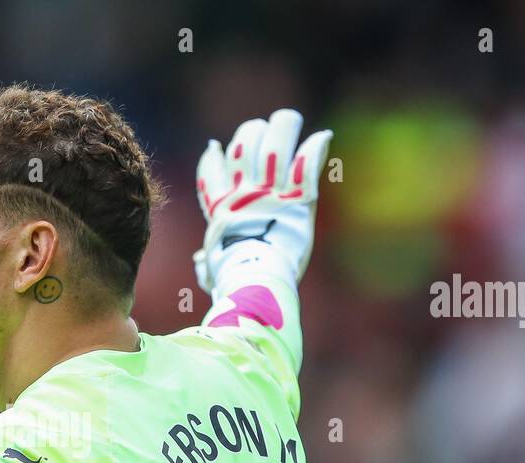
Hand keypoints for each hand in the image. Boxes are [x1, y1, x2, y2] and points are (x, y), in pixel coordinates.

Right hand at [193, 108, 332, 290]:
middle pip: (243, 147)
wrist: (253, 277)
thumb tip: (200, 262)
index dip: (213, 158)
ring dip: (282, 128)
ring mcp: (271, 193)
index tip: (216, 148)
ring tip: (289, 120)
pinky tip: (323, 137)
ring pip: (274, 145)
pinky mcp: (298, 198)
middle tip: (262, 130)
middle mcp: (244, 194)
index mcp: (222, 210)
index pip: (211, 174)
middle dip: (251, 133)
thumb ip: (208, 261)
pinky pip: (307, 164)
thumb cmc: (232, 279)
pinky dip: (316, 148)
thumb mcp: (212, 269)